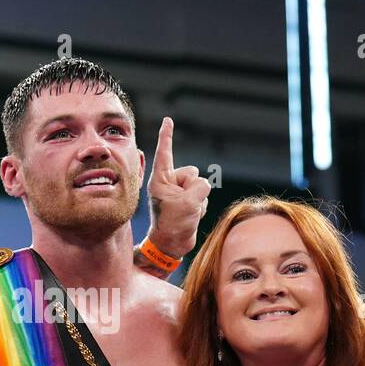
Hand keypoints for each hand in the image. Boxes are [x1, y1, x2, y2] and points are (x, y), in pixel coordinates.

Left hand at [144, 117, 210, 258]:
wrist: (172, 245)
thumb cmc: (173, 225)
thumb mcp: (189, 204)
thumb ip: (200, 187)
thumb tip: (203, 185)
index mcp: (160, 179)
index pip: (165, 152)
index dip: (167, 135)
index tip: (167, 120)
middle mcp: (168, 182)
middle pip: (192, 172)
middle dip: (194, 189)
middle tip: (183, 206)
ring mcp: (178, 191)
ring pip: (200, 185)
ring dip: (198, 200)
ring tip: (186, 213)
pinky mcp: (187, 200)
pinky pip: (203, 195)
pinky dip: (201, 206)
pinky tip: (190, 216)